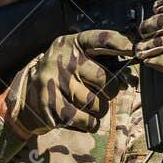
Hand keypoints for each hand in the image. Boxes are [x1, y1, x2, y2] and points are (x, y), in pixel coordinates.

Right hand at [4, 29, 132, 139]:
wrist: (28, 96)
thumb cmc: (64, 77)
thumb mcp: (78, 60)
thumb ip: (103, 63)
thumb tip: (132, 79)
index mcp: (72, 44)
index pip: (100, 39)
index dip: (120, 44)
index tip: (134, 50)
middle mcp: (63, 60)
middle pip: (104, 79)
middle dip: (113, 89)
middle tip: (108, 91)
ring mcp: (55, 82)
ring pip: (96, 102)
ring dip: (101, 109)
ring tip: (92, 105)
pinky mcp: (51, 105)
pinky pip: (85, 119)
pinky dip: (91, 123)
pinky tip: (87, 119)